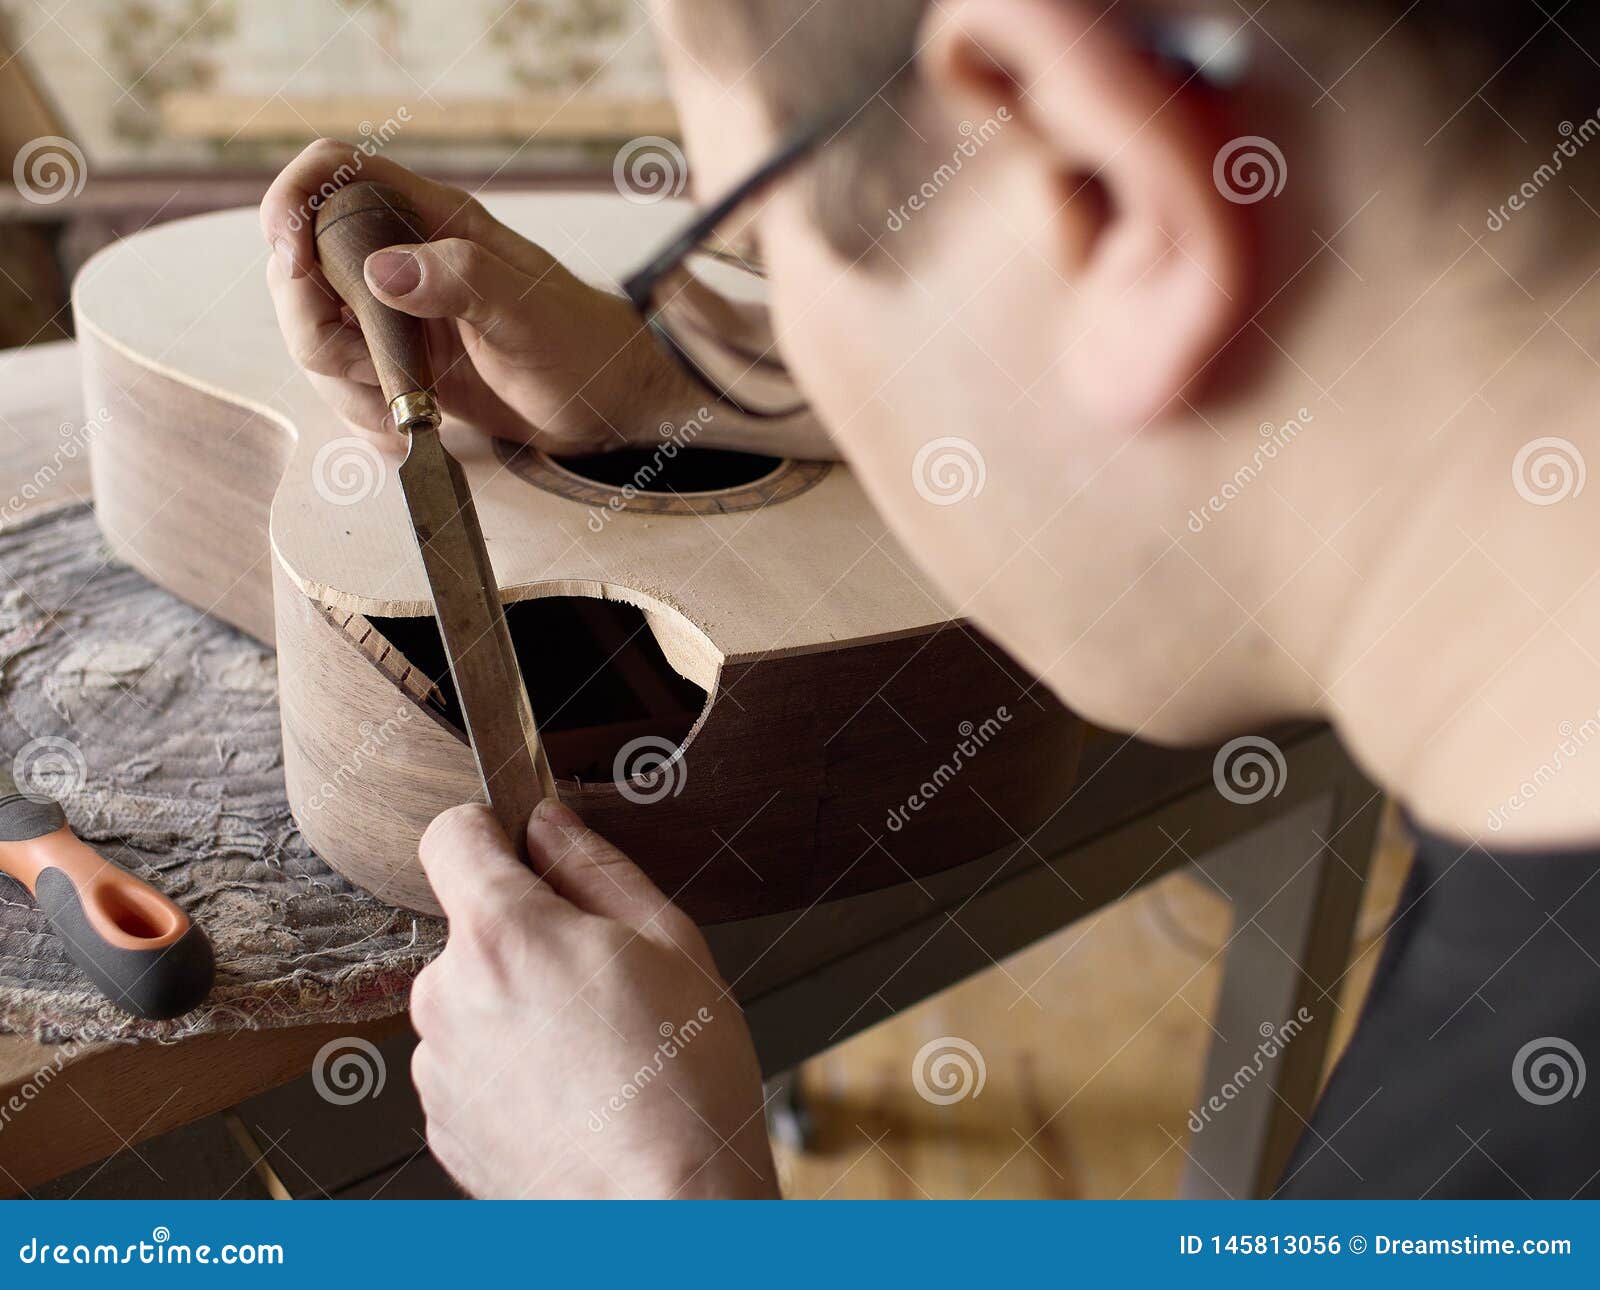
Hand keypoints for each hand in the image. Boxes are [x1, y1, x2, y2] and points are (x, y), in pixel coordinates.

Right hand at [260, 139, 699, 453]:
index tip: (290, 253)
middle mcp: (402, 258)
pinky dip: (357, 410)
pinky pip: (341, 378)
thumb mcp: (529, 311)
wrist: (607, 404)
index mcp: (433, 220)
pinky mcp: (398, 362)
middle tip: (367, 367)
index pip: (336, 172)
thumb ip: (462, 281)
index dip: (293, 199)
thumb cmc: (584, 345)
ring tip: (401, 411)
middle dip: (313, 321)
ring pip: (313, 328)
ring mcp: (395, 312)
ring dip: (338, 380)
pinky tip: (400, 429)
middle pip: (302, 264)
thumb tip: (383, 272)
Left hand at [408, 799, 778, 1198]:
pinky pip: (469, 1061)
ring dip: (516, 1005)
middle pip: (472, 927)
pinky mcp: (442, 1121)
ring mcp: (438, 1063)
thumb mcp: (669, 942)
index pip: (452, 834)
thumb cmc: (682, 1082)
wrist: (661, 1216)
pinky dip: (508, 1065)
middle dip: (526, 937)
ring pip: (472, 997)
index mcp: (502, 932)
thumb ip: (596, 866)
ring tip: (593, 1050)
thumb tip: (550, 824)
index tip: (526, 849)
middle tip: (602, 982)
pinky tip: (570, 1092)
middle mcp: (448, 991)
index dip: (493, 831)